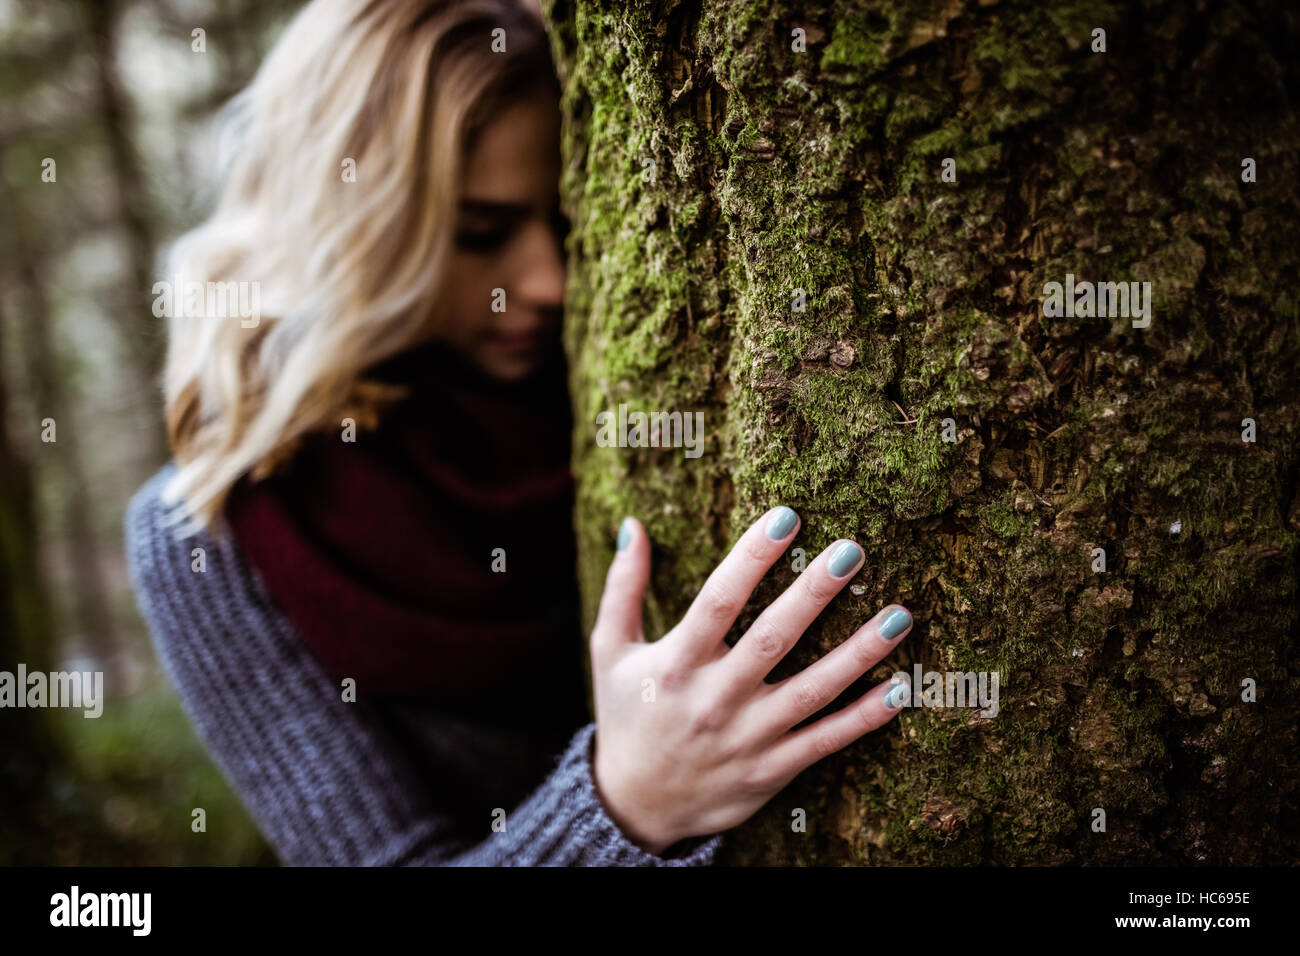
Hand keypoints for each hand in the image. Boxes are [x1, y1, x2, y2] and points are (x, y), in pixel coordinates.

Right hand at [588, 506, 913, 854]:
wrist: (634, 804)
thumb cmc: (626, 713)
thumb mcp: (610, 650)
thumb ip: (622, 588)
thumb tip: (632, 526)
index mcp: (676, 663)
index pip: (718, 601)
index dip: (751, 558)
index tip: (786, 518)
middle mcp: (714, 699)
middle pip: (772, 639)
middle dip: (814, 593)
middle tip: (852, 552)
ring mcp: (747, 737)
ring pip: (811, 691)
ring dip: (858, 654)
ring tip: (899, 615)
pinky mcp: (771, 770)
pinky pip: (824, 742)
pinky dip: (863, 719)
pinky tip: (899, 688)